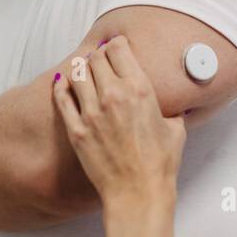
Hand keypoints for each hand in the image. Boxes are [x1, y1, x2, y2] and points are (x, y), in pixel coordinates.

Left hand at [51, 35, 186, 212]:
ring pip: (78, 74)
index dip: (116, 44)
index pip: (119, 49)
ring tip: (85, 71)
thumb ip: (170, 111)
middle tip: (101, 58)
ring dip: (82, 69)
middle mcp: (114, 96)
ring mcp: (92, 112)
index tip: (116, 46)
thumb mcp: (175, 129)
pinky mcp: (77, 129)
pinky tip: (63, 83)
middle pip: (96, 58)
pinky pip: (62, 98)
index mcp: (140, 90)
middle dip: (99, 55)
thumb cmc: (159, 165)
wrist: (138, 193)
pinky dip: (61, 86)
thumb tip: (172, 108)